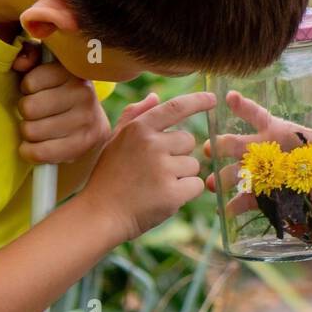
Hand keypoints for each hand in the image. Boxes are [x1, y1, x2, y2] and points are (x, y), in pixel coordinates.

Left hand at [13, 42, 110, 163]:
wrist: (90, 127)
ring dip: (29, 132)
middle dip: (26, 113)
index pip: (30, 82)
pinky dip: (31, 151)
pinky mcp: (84, 143)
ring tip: (41, 127)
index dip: (27, 89)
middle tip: (37, 113)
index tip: (37, 91)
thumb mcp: (43, 69)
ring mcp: (87, 119)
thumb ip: (29, 55)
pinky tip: (39, 145)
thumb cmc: (57, 94)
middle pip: (29, 108)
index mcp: (72, 70)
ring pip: (32, 131)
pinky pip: (40, 152)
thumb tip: (19, 63)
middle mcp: (84, 92)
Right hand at [80, 91, 215, 241]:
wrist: (100, 214)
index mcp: (138, 129)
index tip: (212, 98)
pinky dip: (186, 193)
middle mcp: (152, 145)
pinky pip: (196, 185)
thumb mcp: (114, 141)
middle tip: (154, 170)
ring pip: (194, 164)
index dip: (197, 101)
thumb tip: (156, 96)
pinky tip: (163, 197)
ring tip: (155, 185)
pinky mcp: (172, 193)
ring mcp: (162, 169)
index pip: (175, 108)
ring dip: (182, 176)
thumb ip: (135, 116)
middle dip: (179, 154)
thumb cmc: (108, 177)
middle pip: (189, 141)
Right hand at [202, 90, 311, 215]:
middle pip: (235, 144)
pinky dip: (233, 206)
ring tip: (214, 183)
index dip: (242, 106)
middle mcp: (259, 150)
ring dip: (222, 177)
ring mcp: (255, 173)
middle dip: (220, 145)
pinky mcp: (257, 196)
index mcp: (273, 131)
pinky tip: (226, 211)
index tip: (230, 97)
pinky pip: (242, 201)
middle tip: (211, 147)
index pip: (255, 115)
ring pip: (233, 172)